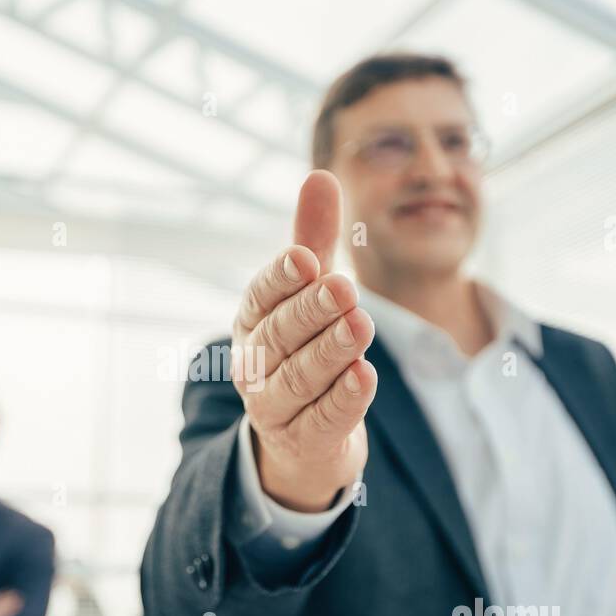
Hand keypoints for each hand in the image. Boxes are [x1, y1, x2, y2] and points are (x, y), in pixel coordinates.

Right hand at [232, 170, 376, 511]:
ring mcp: (273, 407)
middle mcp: (253, 365)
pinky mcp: (303, 440)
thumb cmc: (304, 349)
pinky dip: (343, 398)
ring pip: (300, 377)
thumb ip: (315, 239)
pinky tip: (364, 375)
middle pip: (280, 336)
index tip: (305, 258)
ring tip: (360, 326)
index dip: (281, 278)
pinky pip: (322, 419)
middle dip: (312, 311)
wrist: (304, 441)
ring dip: (330, 351)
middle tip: (344, 288)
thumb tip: (321, 175)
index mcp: (251, 322)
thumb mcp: (310, 294)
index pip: (261, 297)